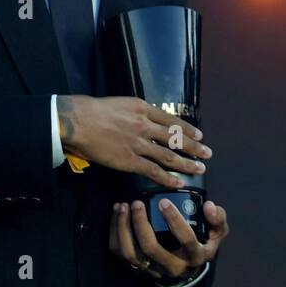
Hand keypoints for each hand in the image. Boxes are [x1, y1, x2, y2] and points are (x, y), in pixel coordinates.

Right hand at [57, 96, 210, 189]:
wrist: (78, 121)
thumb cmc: (95, 110)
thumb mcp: (122, 103)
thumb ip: (138, 112)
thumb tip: (147, 118)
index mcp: (144, 109)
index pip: (172, 121)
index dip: (188, 129)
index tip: (199, 134)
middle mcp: (146, 126)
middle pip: (176, 138)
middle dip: (194, 147)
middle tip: (207, 153)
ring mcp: (139, 144)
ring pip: (169, 155)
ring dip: (186, 163)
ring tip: (200, 169)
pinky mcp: (129, 161)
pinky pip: (153, 171)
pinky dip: (167, 178)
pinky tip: (178, 183)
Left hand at [109, 198, 228, 284]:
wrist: (189, 267)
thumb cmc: (204, 243)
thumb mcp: (218, 232)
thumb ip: (218, 218)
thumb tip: (208, 205)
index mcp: (195, 256)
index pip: (186, 240)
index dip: (175, 220)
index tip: (164, 201)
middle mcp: (173, 266)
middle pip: (151, 248)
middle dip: (141, 224)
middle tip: (137, 203)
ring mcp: (153, 268)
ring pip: (131, 253)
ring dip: (124, 229)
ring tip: (123, 206)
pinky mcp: (138, 267)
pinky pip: (121, 252)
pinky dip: (116, 232)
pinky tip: (117, 214)